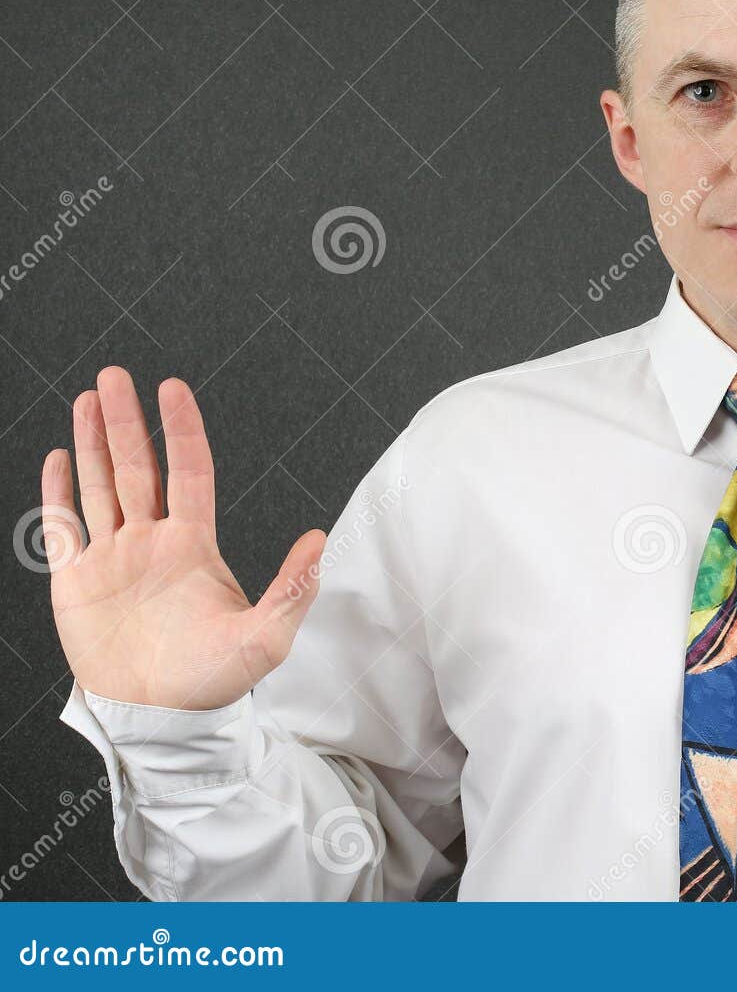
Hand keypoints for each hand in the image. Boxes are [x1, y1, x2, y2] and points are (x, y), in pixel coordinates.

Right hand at [39, 366, 326, 709]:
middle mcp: (151, 542)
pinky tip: (59, 456)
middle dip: (125, 420)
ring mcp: (111, 559)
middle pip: (136, 467)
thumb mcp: (266, 636)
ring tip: (89, 397)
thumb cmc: (216, 681)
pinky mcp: (76, 584)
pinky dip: (58, 492)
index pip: (187, 471)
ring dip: (93, 441)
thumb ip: (293, 587)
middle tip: (114, 374)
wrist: (162, 718)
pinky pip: (63, 528)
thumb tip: (321, 538)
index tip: (171, 387)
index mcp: (193, 545)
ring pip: (100, 486)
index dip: (180, 429)